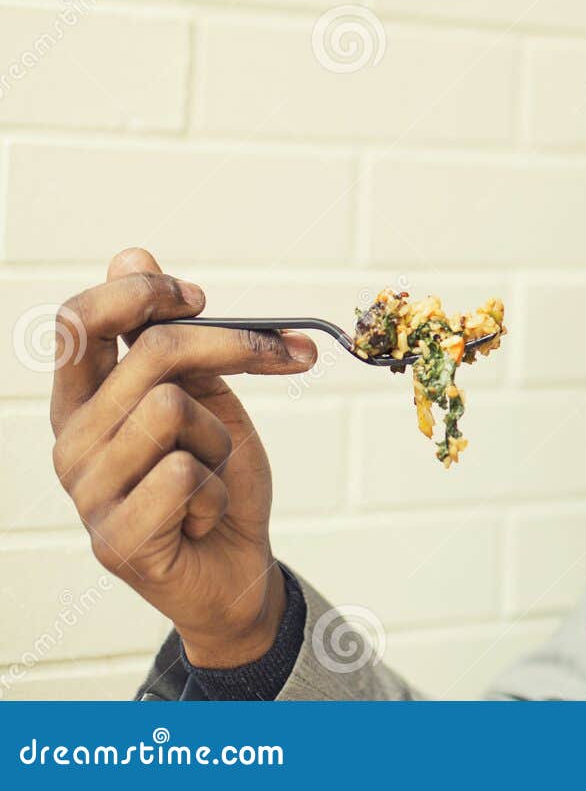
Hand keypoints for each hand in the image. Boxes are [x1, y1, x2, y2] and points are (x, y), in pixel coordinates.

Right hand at [49, 248, 318, 666]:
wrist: (237, 567)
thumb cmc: (217, 478)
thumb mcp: (205, 395)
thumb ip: (168, 336)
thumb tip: (131, 252)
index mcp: (84, 400)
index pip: (77, 320)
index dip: (141, 293)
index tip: (198, 296)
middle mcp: (71, 442)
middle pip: (152, 353)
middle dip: (234, 346)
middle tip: (280, 353)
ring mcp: (87, 493)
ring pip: (173, 409)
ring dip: (221, 438)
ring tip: (212, 471)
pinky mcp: (116, 539)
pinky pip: (185, 474)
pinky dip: (217, 490)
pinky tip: (202, 514)